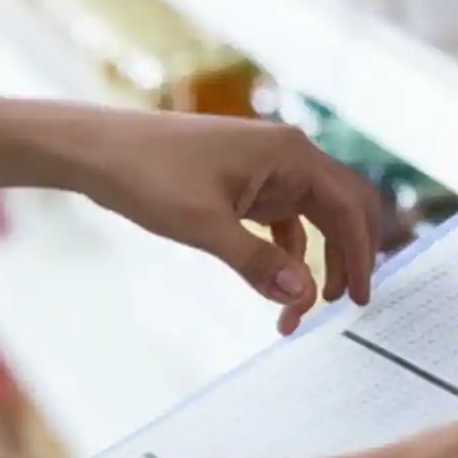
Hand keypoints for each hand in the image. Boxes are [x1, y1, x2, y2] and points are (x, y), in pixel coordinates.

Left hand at [80, 112, 380, 334]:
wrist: (97, 151)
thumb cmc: (148, 174)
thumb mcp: (205, 226)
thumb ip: (258, 263)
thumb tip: (304, 295)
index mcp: (289, 154)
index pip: (348, 206)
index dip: (360, 254)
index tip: (357, 299)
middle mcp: (286, 157)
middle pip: (342, 210)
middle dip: (347, 258)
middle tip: (342, 304)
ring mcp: (267, 171)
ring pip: (314, 221)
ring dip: (315, 263)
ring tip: (302, 307)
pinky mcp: (245, 185)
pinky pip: (284, 224)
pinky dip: (287, 256)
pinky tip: (276, 285)